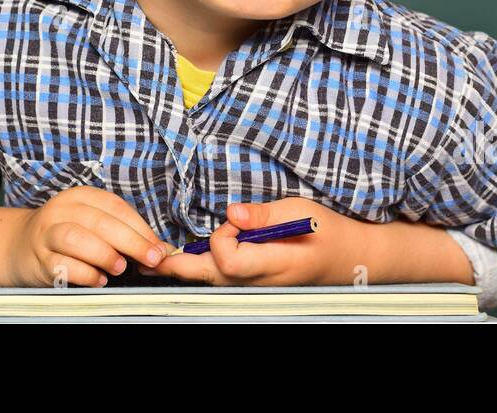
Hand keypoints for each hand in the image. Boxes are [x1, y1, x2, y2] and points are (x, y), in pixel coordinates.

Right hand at [6, 185, 173, 286]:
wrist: (19, 245)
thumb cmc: (67, 234)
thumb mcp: (92, 224)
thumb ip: (124, 233)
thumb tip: (162, 250)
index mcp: (80, 197)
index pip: (116, 207)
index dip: (141, 228)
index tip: (159, 248)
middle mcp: (61, 210)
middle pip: (100, 222)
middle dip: (131, 242)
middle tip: (150, 259)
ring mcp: (47, 234)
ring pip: (77, 238)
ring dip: (104, 254)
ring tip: (120, 268)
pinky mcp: (39, 259)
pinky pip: (63, 266)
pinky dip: (85, 274)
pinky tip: (99, 279)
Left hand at [136, 198, 373, 285]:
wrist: (348, 258)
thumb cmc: (327, 232)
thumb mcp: (299, 211)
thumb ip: (263, 215)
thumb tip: (231, 214)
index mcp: (274, 264)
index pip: (228, 261)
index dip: (221, 239)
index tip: (234, 221)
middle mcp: (260, 282)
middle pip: (210, 278)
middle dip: (177, 268)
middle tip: (148, 260)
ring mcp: (256, 286)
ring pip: (212, 281)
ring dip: (184, 269)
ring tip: (155, 261)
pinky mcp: (253, 283)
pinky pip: (221, 279)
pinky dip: (200, 269)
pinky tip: (183, 261)